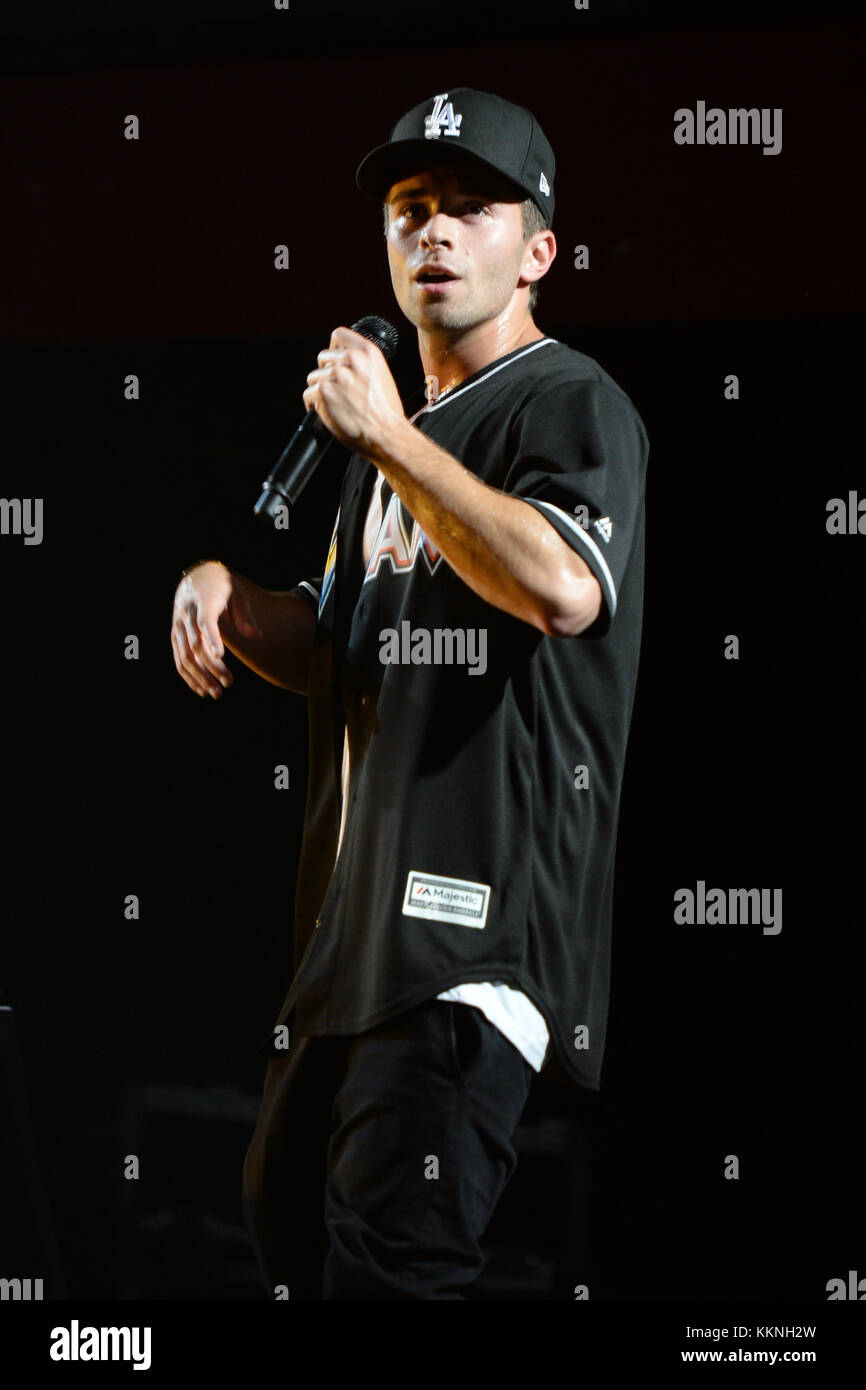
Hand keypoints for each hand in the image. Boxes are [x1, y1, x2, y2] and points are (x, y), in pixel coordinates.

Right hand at [171, 562, 261, 698]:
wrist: (196, 578)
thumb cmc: (222, 588)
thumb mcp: (237, 594)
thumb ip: (246, 615)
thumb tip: (257, 636)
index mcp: (203, 601)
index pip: (205, 621)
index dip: (212, 638)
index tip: (221, 656)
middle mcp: (187, 614)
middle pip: (196, 645)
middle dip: (212, 666)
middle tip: (229, 683)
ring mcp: (178, 626)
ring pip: (185, 656)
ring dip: (200, 677)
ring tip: (216, 693)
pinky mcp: (175, 636)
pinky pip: (179, 659)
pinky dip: (189, 676)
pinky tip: (202, 690)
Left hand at [302, 326, 406, 459]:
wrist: (386, 434)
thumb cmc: (386, 412)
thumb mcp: (381, 375)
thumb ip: (362, 363)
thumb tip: (342, 360)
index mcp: (368, 352)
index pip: (338, 335)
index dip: (333, 349)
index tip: (335, 362)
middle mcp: (351, 359)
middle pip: (323, 358)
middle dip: (327, 374)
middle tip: (340, 392)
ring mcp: (335, 374)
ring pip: (313, 377)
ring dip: (320, 391)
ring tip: (337, 405)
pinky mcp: (323, 391)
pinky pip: (308, 395)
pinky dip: (314, 406)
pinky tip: (329, 413)